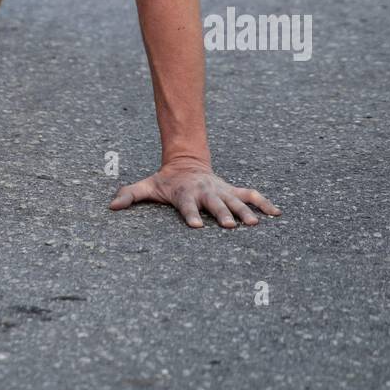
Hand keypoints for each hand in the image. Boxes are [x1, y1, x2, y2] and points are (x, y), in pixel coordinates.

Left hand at [110, 158, 280, 228]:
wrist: (186, 164)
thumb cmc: (166, 182)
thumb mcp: (147, 186)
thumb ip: (130, 195)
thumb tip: (111, 206)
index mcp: (185, 194)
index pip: (186, 205)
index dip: (191, 215)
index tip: (196, 226)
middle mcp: (205, 192)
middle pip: (214, 204)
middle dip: (222, 214)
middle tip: (230, 226)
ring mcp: (220, 191)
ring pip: (235, 201)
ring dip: (246, 212)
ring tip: (255, 224)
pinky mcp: (232, 191)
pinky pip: (251, 195)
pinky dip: (265, 203)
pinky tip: (278, 213)